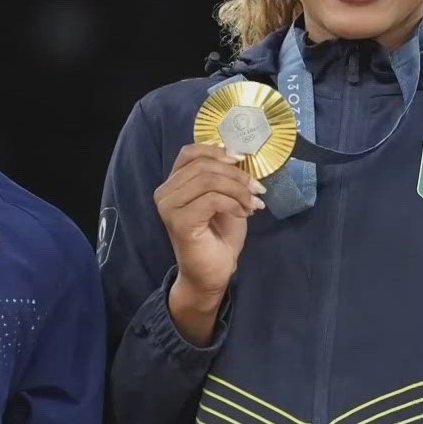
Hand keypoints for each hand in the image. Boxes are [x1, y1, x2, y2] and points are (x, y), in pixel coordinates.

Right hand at [153, 143, 264, 339]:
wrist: (212, 272)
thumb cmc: (219, 236)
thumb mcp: (225, 197)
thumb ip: (223, 176)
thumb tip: (236, 154)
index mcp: (174, 183)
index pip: (190, 152)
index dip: (217, 151)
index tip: (242, 160)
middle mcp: (165, 192)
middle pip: (203, 165)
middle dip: (236, 175)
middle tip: (257, 189)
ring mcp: (169, 207)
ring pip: (208, 181)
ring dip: (237, 190)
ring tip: (252, 204)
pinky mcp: (179, 222)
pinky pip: (211, 200)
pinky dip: (233, 203)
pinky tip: (244, 214)